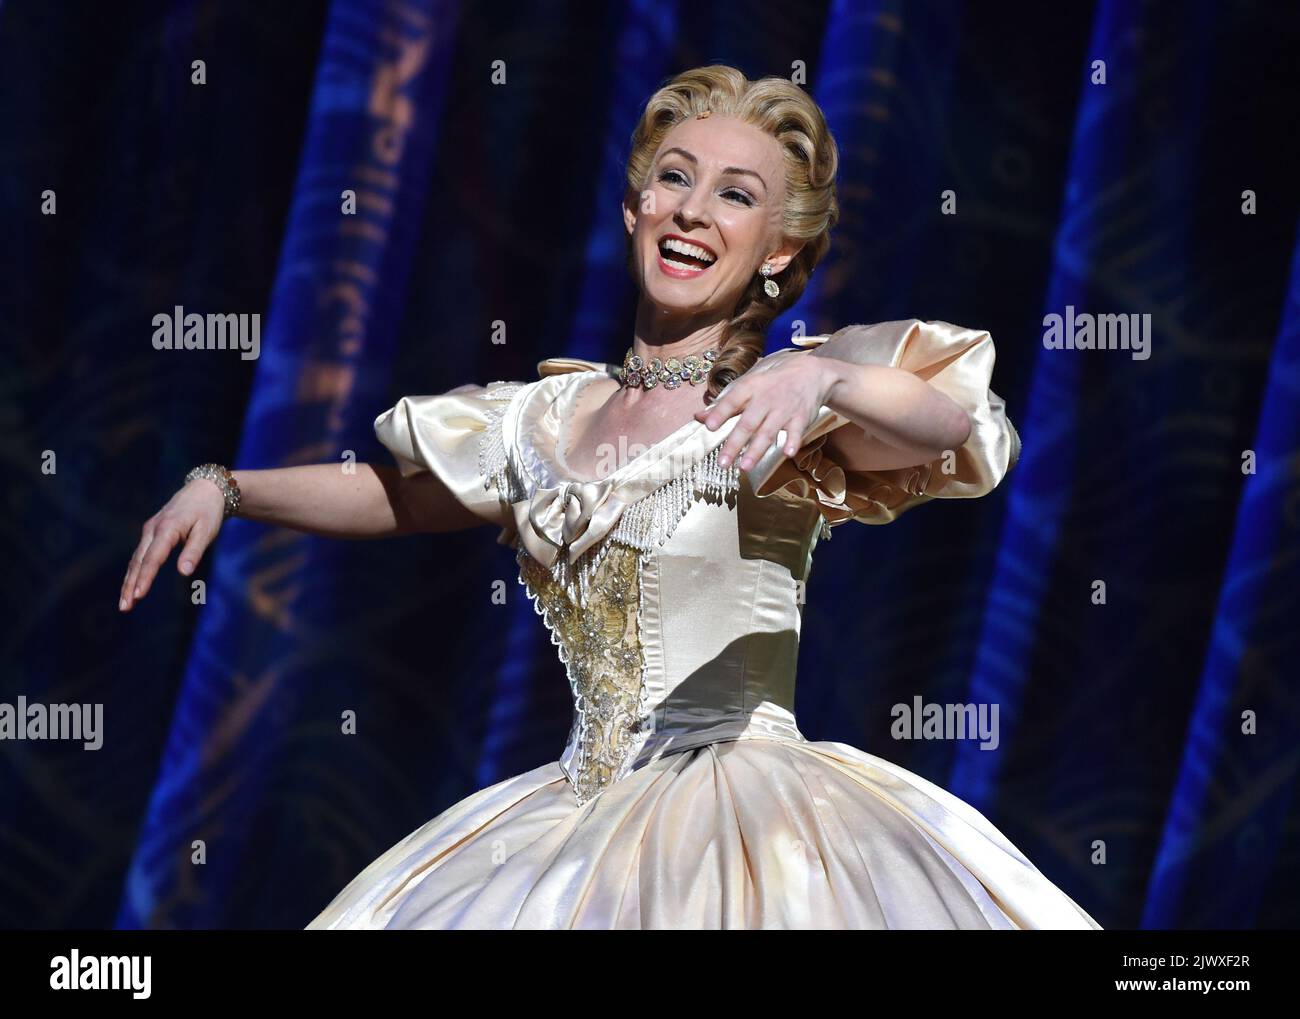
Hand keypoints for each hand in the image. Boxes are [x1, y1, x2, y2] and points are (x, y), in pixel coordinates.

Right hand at [119, 478, 226, 611]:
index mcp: (167, 528)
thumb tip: (184, 573)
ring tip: (124, 604)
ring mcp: (149, 530)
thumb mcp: (206, 531)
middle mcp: (153, 529)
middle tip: (124, 607)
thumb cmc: (208, 512)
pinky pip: (140, 555)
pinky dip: (135, 572)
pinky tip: (131, 587)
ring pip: (136, 560)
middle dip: (130, 585)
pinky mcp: (150, 532)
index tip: (138, 595)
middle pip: (138, 561)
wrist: (204, 490)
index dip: (145, 578)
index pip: (153, 558)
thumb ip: (194, 551)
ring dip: (129, 582)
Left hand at [695, 352, 840, 470]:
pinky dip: (793, 442)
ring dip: (756, 450)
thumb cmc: (772, 383)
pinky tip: (787, 454)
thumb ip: (724, 405)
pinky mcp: (800, 417)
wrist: (810, 373)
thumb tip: (699, 417)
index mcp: (750, 389)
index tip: (709, 426)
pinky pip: (796, 431)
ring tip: (744, 467)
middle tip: (723, 463)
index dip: (720, 413)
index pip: (732, 401)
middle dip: (735, 443)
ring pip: (768, 431)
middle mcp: (765, 399)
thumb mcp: (748, 387)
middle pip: (748, 423)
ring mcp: (784, 409)